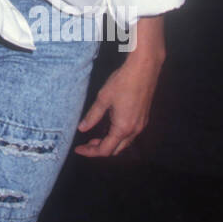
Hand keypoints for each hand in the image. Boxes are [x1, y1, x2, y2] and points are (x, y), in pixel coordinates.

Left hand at [75, 19, 165, 157]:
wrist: (144, 69)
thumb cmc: (123, 82)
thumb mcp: (103, 99)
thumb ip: (92, 116)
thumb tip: (82, 128)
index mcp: (123, 128)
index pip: (105, 150)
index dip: (90, 152)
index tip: (78, 149)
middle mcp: (134, 130)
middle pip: (116, 150)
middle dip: (100, 149)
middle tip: (86, 144)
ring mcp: (141, 125)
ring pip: (124, 143)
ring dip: (110, 143)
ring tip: (95, 137)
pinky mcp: (144, 118)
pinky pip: (130, 134)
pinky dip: (118, 136)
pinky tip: (109, 126)